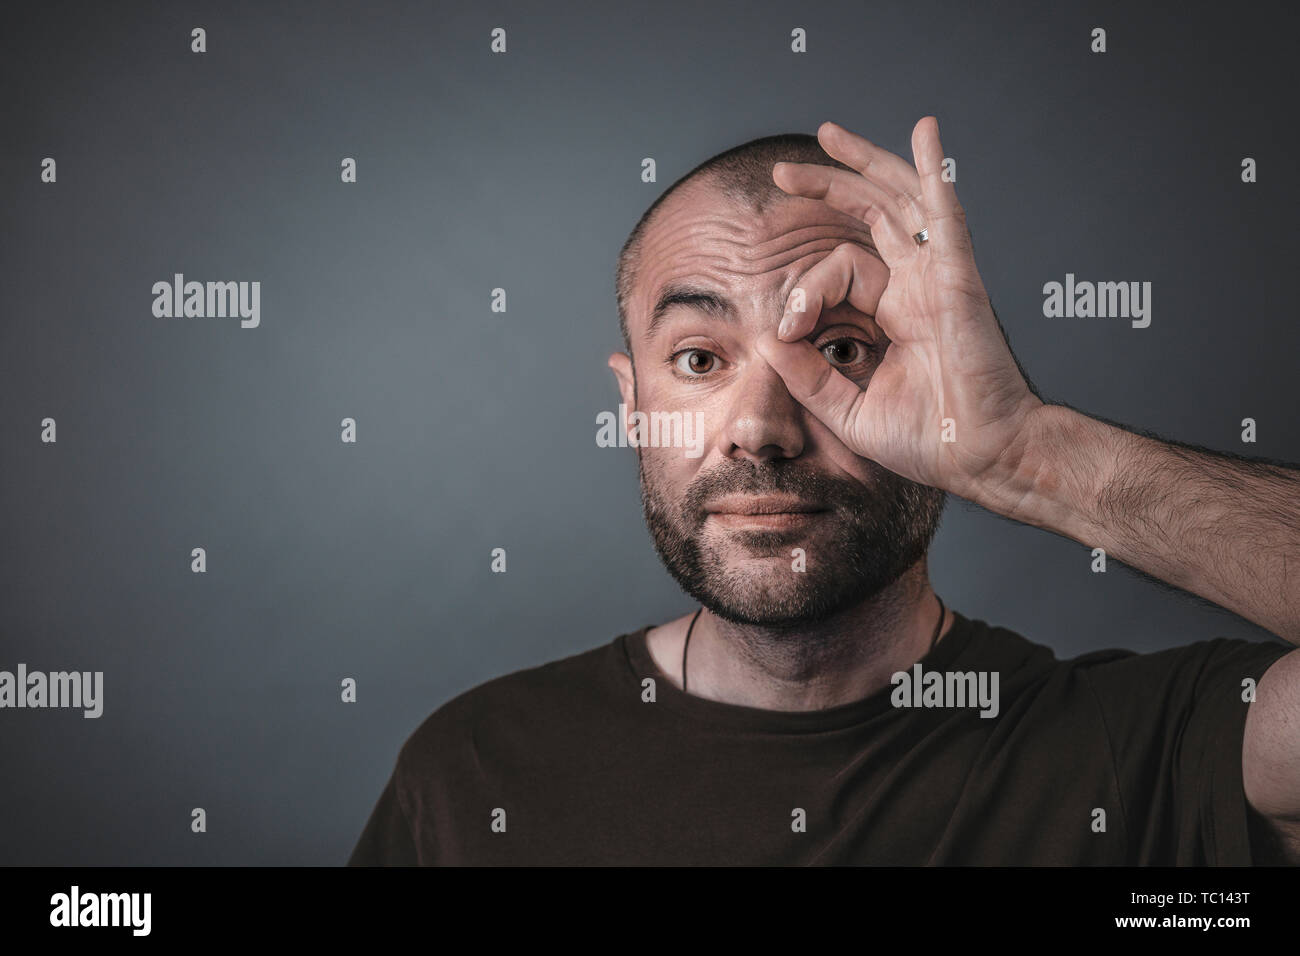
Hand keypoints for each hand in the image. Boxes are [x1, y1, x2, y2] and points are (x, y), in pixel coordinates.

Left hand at [756, 117, 1043, 503]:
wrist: (983, 459)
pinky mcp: (958, 281)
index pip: (840, 274)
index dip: (803, 292)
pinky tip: (926, 132)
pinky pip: (946, 216)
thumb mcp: (847, 410)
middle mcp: (917, 288)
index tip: (786, 329)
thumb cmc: (930, 441)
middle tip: (783, 171)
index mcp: (896, 314)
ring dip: (864, 164)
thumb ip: (808, 376)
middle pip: (871, 216)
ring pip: (899, 202)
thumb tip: (768, 340)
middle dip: (828, 186)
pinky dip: (934, 172)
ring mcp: (939, 279)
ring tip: (826, 135)